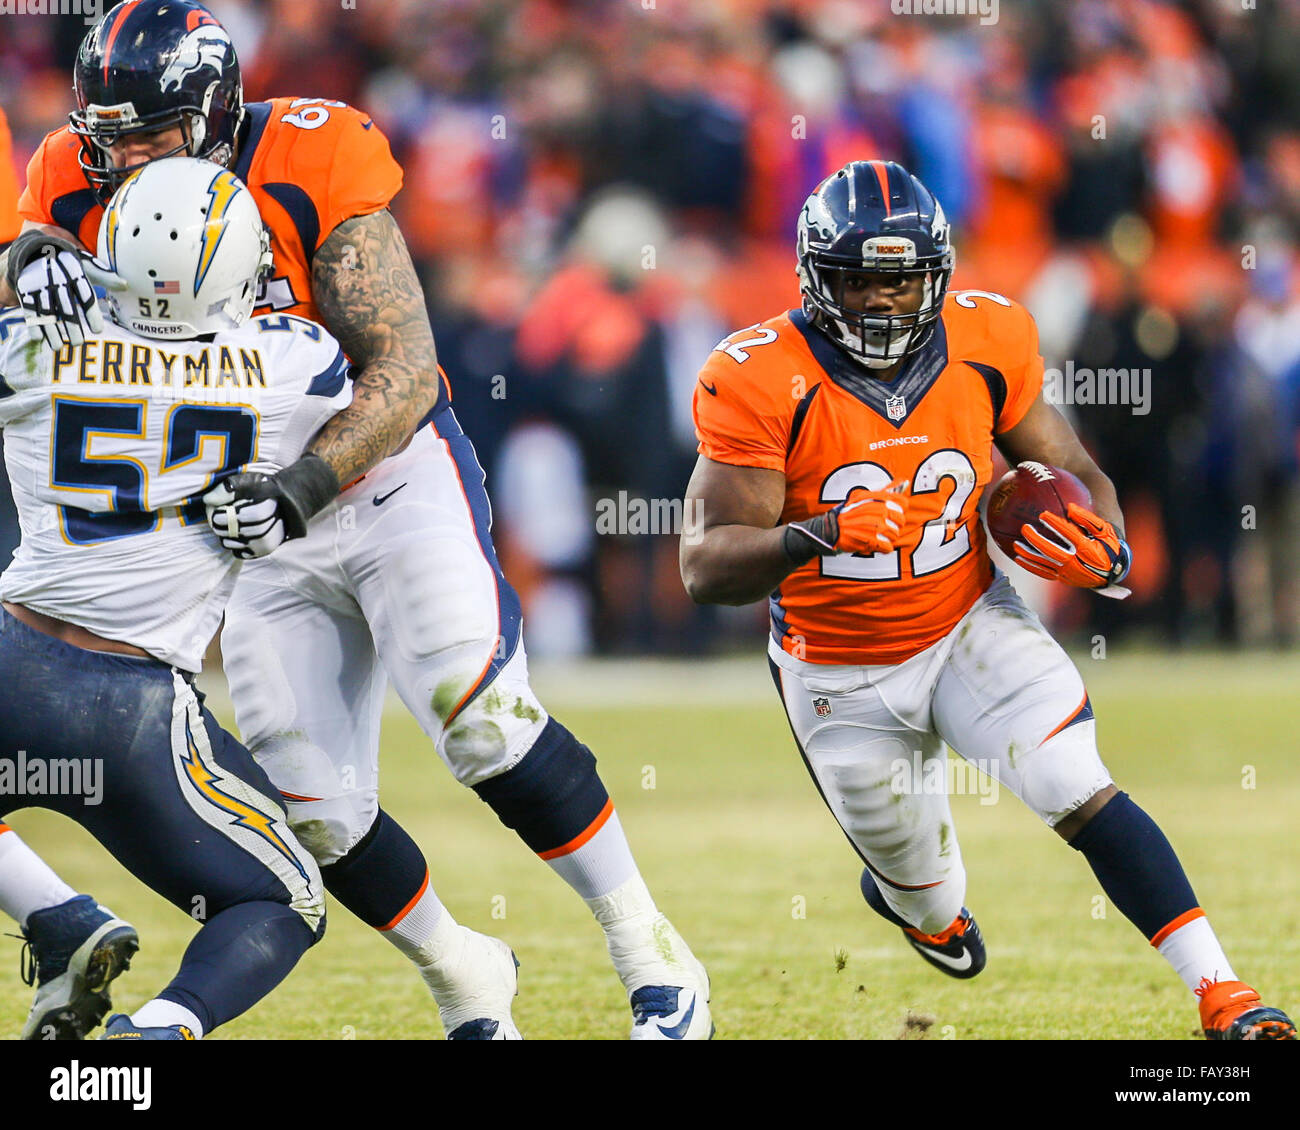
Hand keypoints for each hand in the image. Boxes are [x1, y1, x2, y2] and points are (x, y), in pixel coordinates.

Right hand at [6, 231, 124, 349]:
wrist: (36, 249)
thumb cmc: (69, 264)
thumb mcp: (86, 265)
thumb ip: (105, 276)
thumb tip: (125, 285)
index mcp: (75, 273)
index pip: (86, 295)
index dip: (92, 313)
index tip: (98, 331)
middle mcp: (56, 279)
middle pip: (66, 307)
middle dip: (71, 326)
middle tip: (78, 343)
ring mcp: (39, 284)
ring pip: (46, 310)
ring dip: (51, 330)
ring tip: (58, 347)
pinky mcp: (25, 289)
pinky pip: (28, 307)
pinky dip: (33, 323)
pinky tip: (39, 338)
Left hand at [203, 454, 339, 559]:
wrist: (290, 503)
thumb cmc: (266, 490)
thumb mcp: (248, 481)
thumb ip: (226, 488)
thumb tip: (208, 500)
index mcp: (258, 512)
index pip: (220, 519)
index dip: (215, 512)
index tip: (221, 506)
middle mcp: (263, 532)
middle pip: (223, 532)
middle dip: (219, 523)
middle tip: (224, 515)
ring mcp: (264, 544)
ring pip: (229, 544)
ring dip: (226, 534)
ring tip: (235, 524)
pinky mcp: (263, 552)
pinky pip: (238, 553)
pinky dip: (236, 545)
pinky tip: (242, 534)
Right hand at [784, 480, 909, 562]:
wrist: (830, 529)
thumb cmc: (849, 513)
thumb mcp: (864, 497)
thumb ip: (885, 490)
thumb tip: (904, 482)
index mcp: (874, 498)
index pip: (901, 501)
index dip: (901, 508)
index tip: (894, 511)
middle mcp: (874, 510)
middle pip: (900, 519)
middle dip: (896, 524)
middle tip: (886, 526)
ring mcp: (872, 526)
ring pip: (895, 533)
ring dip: (889, 537)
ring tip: (880, 536)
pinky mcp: (869, 541)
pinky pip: (888, 546)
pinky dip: (884, 548)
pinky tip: (877, 544)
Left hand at [1014, 502, 1131, 595]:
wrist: (1113, 570)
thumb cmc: (1108, 545)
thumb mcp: (1104, 530)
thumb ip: (1088, 518)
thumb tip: (1070, 507)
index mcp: (1086, 548)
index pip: (1068, 534)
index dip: (1054, 524)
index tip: (1042, 515)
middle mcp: (1076, 562)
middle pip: (1051, 550)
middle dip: (1036, 540)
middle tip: (1025, 528)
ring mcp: (1068, 572)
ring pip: (1045, 563)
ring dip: (1029, 554)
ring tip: (1015, 544)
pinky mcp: (1063, 578)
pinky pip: (1043, 573)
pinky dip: (1030, 566)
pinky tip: (1019, 558)